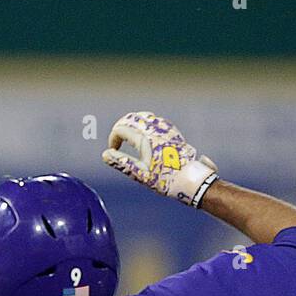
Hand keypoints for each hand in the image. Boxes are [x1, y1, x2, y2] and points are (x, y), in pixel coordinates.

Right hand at [103, 112, 218, 206]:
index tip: (113, 150)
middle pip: (130, 118)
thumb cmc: (164, 179)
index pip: (120, 129)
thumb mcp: (140, 174)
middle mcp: (154, 130)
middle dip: (120, 127)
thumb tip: (105, 154)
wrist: (190, 178)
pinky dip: (145, 123)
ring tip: (129, 137)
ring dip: (132, 124)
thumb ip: (121, 162)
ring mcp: (164, 129)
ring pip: (142, 116)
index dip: (113, 138)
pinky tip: (145, 135)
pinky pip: (155, 120)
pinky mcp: (172, 131)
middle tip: (117, 141)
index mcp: (144, 140)